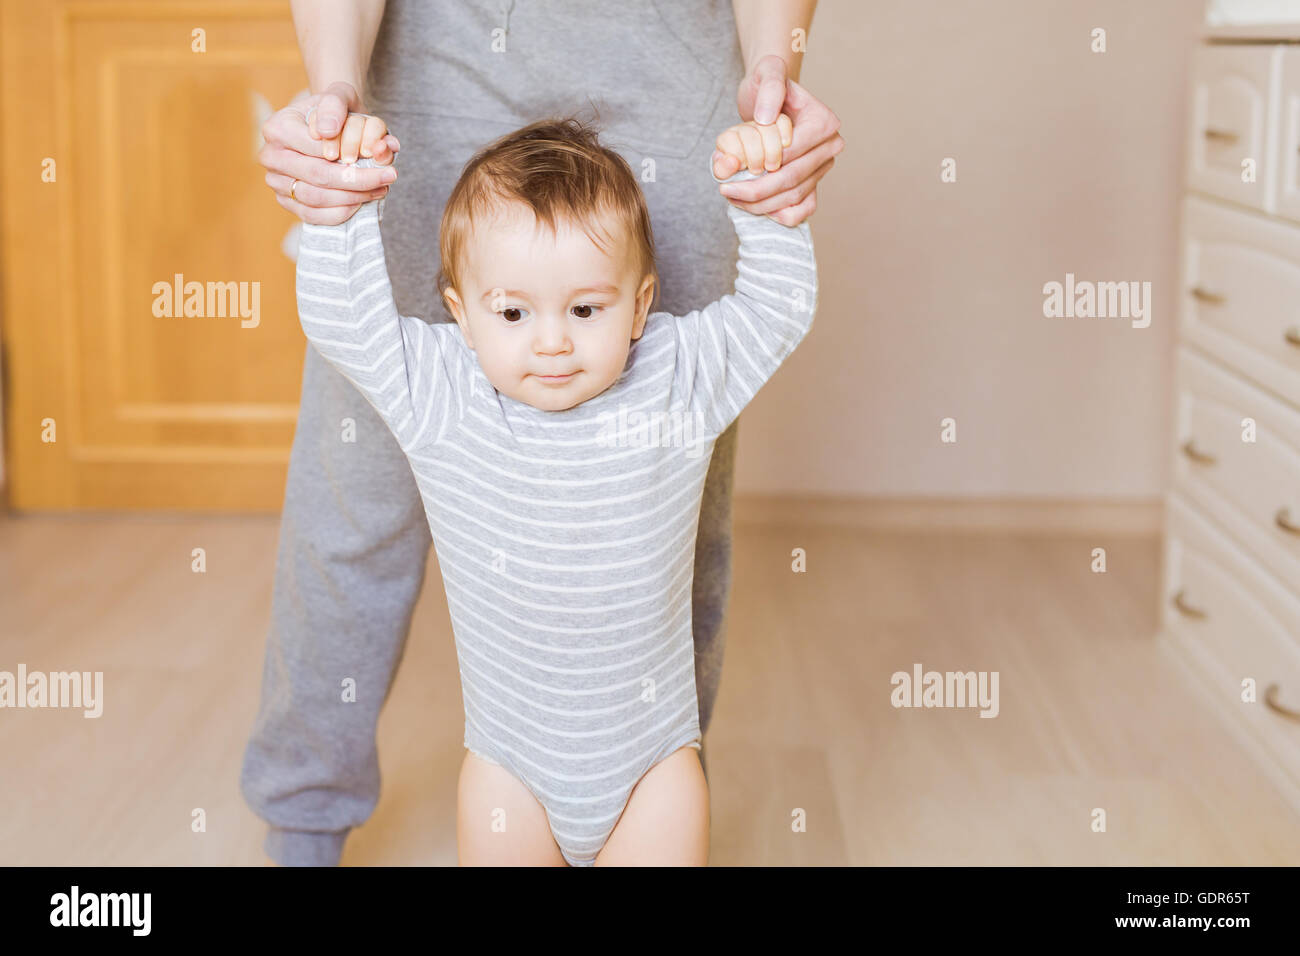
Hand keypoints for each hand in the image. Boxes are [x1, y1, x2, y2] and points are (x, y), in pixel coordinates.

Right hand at [259, 81, 400, 224]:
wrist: (326, 128)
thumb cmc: (334, 113)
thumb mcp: (339, 95)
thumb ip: (335, 104)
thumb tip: (326, 131)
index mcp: (278, 127)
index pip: (316, 149)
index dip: (349, 156)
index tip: (379, 159)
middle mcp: (271, 155)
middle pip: (317, 175)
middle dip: (357, 180)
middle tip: (387, 178)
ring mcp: (275, 181)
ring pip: (316, 198)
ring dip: (352, 198)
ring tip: (379, 189)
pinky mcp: (285, 201)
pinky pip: (312, 215)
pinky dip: (340, 213)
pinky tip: (361, 203)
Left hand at [712, 54, 844, 225]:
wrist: (772, 96)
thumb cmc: (769, 83)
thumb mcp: (767, 73)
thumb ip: (769, 89)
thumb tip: (767, 119)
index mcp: (823, 122)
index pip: (790, 155)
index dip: (760, 167)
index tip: (731, 174)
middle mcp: (830, 146)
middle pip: (792, 179)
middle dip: (757, 191)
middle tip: (726, 192)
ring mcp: (823, 167)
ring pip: (794, 196)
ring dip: (762, 205)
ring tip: (734, 198)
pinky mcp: (815, 182)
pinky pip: (802, 208)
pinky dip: (780, 214)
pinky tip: (756, 208)